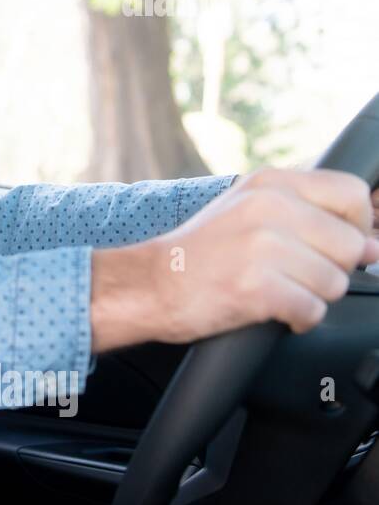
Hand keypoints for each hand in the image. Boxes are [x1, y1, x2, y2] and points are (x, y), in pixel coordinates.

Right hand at [92, 168, 378, 351]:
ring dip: (312, 297)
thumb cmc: (199, 254)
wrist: (148, 284)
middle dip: (332, 270)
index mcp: (269, 183)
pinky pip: (312, 311)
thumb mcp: (249, 212)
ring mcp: (262, 246)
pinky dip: (298, 320)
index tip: (335, 246)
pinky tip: (273, 312)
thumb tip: (374, 246)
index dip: (356, 226)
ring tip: (277, 292)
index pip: (351, 193)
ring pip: (335, 282)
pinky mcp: (256, 286)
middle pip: (351, 245)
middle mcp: (268, 207)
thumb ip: (308, 217)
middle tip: (295, 276)